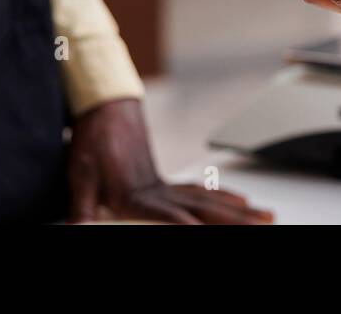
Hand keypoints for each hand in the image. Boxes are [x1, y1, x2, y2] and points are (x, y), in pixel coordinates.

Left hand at [67, 98, 273, 224]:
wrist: (105, 108)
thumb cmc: (92, 143)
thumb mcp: (79, 177)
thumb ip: (81, 208)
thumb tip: (74, 228)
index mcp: (136, 193)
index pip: (166, 213)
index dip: (184, 224)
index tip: (201, 232)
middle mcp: (158, 189)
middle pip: (203, 207)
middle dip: (234, 217)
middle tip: (265, 221)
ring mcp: (166, 185)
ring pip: (209, 199)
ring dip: (238, 209)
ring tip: (265, 215)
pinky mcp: (167, 182)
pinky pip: (201, 191)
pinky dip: (224, 197)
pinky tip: (240, 202)